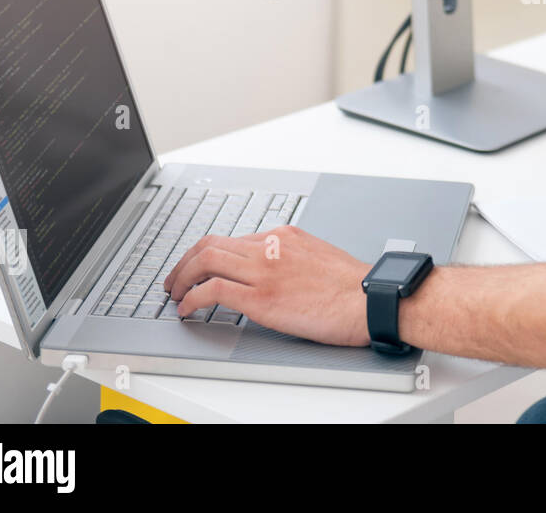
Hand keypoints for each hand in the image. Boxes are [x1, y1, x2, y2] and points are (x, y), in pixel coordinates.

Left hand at [163, 226, 371, 346]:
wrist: (371, 299)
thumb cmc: (354, 287)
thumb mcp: (319, 256)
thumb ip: (291, 257)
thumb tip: (274, 272)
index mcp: (284, 236)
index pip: (233, 238)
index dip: (207, 253)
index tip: (199, 266)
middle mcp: (269, 247)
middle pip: (210, 243)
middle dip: (184, 261)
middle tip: (175, 279)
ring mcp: (263, 271)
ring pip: (204, 261)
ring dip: (180, 278)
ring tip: (174, 294)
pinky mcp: (260, 298)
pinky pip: (211, 291)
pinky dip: (191, 299)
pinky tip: (186, 310)